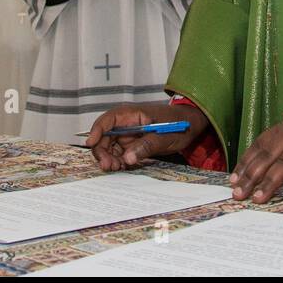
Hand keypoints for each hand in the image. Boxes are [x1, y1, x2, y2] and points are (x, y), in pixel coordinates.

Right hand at [85, 103, 208, 170]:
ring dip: (109, 157)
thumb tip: (127, 158)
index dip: (96, 130)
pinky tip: (122, 167)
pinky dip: (118, 160)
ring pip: (109, 145)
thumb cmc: (179, 124)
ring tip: (117, 168)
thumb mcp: (165, 136)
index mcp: (133, 113)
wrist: (191, 124)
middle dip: (102, 151)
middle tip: (108, 166)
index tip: (90, 143)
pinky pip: (119, 151)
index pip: (108, 119)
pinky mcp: (132, 142)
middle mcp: (127, 122)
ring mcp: (128, 132)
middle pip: (105, 135)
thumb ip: (147, 146)